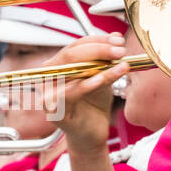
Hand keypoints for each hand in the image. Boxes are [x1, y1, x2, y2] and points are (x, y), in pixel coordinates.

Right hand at [38, 34, 126, 154]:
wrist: (92, 134)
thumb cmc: (93, 105)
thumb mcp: (101, 77)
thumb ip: (104, 59)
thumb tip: (115, 36)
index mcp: (57, 66)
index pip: (75, 46)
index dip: (97, 40)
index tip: (118, 40)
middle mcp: (49, 77)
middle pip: (71, 55)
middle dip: (99, 50)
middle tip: (120, 50)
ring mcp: (49, 94)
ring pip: (72, 72)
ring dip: (99, 66)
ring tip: (121, 64)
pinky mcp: (54, 111)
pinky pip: (71, 94)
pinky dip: (87, 85)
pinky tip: (102, 79)